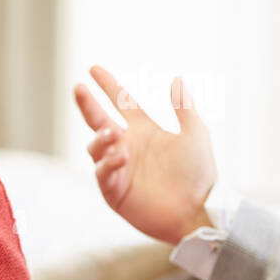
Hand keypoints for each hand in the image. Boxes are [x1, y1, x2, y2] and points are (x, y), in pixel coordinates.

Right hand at [73, 65, 217, 243]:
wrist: (199, 210)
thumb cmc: (200, 174)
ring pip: (96, 147)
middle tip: (79, 88)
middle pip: (99, 121)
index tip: (93, 69)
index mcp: (145, 131)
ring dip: (101, 138)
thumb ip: (184, 107)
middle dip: (87, 105)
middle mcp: (128, 147)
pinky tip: (121, 157)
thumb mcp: (195, 134)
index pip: (121, 103)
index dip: (108, 86)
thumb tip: (176, 78)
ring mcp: (120, 169)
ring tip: (113, 134)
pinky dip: (107, 164)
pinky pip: (102, 174)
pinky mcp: (115, 192)